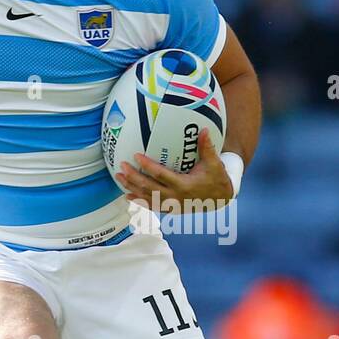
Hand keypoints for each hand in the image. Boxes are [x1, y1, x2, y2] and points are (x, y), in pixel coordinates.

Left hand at [115, 128, 232, 211]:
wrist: (220, 200)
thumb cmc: (216, 179)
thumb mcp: (214, 164)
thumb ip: (207, 148)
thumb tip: (204, 129)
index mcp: (184, 185)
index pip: (161, 174)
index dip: (147, 166)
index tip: (136, 156)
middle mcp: (174, 196)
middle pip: (148, 187)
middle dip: (133, 177)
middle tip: (122, 166)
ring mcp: (170, 204)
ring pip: (146, 197)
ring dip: (131, 187)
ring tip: (119, 177)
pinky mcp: (169, 209)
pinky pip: (150, 205)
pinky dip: (138, 200)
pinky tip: (127, 195)